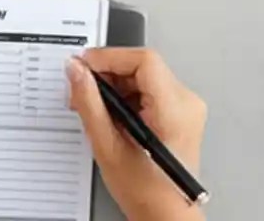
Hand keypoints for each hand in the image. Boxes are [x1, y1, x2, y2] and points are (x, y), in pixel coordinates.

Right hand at [65, 49, 206, 220]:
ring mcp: (186, 106)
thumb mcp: (108, 144)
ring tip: (95, 107)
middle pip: (142, 66)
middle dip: (107, 74)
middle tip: (82, 88)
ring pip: (143, 76)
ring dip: (115, 86)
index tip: (84, 64)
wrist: (165, 213)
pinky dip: (126, 95)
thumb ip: (89, 101)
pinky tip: (111, 114)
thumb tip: (77, 70)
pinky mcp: (179, 111)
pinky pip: (149, 89)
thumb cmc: (145, 190)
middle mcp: (186, 103)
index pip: (143, 60)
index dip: (109, 57)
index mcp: (174, 109)